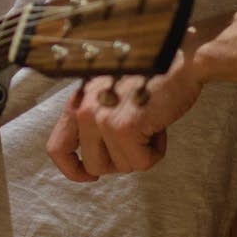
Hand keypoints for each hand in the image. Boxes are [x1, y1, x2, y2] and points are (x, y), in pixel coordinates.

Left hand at [45, 36, 203, 181]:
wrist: (179, 60)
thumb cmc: (151, 76)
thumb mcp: (110, 93)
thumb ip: (95, 118)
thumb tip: (95, 159)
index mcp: (78, 101)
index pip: (57, 148)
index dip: (73, 170)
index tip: (89, 177)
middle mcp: (84, 110)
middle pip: (94, 165)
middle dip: (120, 160)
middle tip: (138, 139)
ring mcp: (102, 119)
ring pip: (120, 166)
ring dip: (142, 153)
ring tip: (150, 124)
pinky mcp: (124, 127)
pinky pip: (141, 163)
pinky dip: (156, 152)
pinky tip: (160, 127)